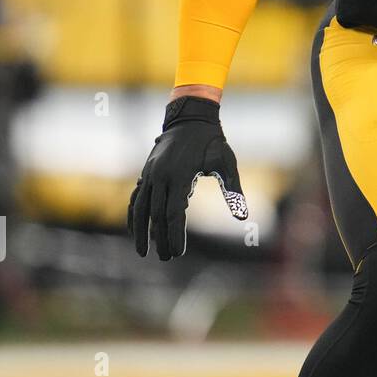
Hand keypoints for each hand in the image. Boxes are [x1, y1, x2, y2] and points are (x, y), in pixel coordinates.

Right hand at [128, 96, 248, 259]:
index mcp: (180, 175)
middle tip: (166, 258)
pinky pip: (136, 198)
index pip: (173, 213)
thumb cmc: (212, 141)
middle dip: (160, 238)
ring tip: (143, 252)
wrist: (190, 117)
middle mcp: (161, 175)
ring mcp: (150, 174)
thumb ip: (233, 191)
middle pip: (156, 214)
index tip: (178, 253)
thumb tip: (243, 217)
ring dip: (140, 231)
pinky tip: (135, 230)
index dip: (175, 234)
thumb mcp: (226, 163)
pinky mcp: (147, 173)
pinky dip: (133, 215)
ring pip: (140, 208)